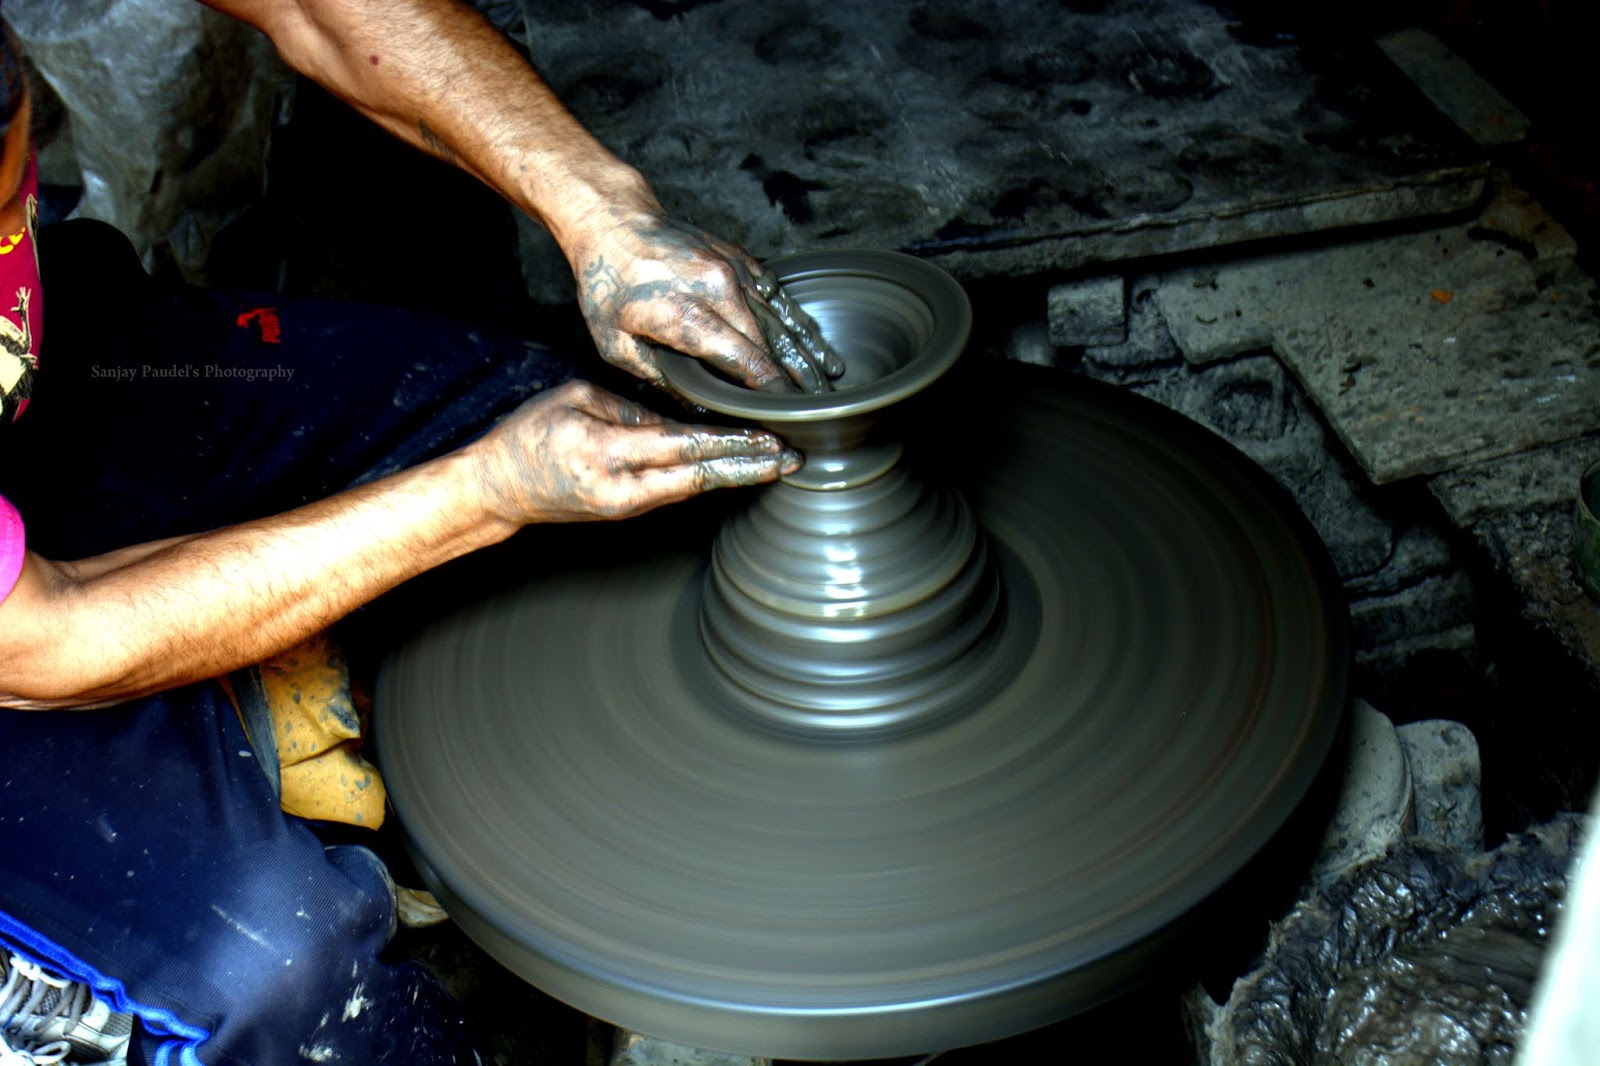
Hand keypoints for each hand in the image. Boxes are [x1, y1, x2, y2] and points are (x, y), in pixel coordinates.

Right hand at [470, 380, 800, 522]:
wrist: (499, 489)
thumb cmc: (531, 435)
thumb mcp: (577, 399)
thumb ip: (631, 408)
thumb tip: (681, 415)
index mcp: (605, 450)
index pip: (680, 445)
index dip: (727, 443)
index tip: (766, 437)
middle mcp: (620, 487)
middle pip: (697, 478)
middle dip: (748, 468)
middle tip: (792, 459)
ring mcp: (625, 506)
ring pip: (692, 489)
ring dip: (737, 477)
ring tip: (778, 465)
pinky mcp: (627, 512)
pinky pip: (676, 493)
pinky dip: (710, 480)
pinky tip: (739, 471)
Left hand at [567, 203, 841, 392]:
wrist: (616, 221)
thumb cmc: (609, 285)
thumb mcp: (615, 344)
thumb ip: (659, 379)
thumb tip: (698, 410)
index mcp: (684, 313)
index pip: (742, 358)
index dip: (769, 389)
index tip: (786, 412)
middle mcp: (716, 288)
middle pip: (769, 343)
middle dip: (793, 378)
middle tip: (813, 408)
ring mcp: (733, 270)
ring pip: (781, 318)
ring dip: (806, 350)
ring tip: (830, 378)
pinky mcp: (740, 260)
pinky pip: (776, 295)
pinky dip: (795, 320)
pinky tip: (813, 341)